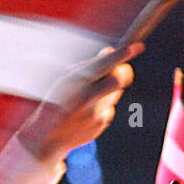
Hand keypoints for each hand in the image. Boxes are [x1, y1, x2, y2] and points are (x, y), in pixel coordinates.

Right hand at [17, 43, 141, 164]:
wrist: (47, 136)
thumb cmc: (56, 101)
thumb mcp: (65, 79)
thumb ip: (89, 66)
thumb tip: (109, 52)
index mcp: (76, 81)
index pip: (104, 64)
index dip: (122, 55)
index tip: (137, 46)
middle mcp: (87, 97)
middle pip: (119, 77)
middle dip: (122, 71)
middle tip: (119, 68)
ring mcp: (95, 113)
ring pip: (115, 92)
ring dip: (108, 89)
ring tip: (90, 95)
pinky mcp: (100, 124)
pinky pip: (109, 109)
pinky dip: (101, 108)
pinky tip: (85, 113)